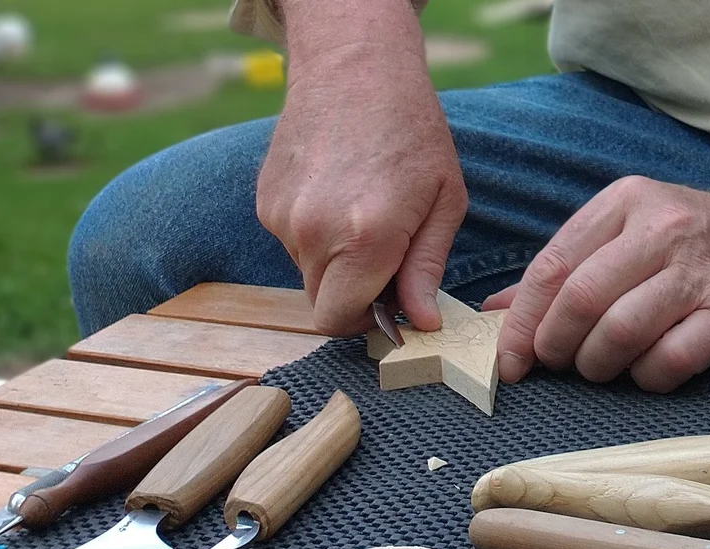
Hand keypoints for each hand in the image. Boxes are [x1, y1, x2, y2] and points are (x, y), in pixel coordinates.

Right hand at [258, 9, 466, 333]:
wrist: (353, 64)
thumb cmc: (411, 130)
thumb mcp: (445, 202)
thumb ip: (426, 269)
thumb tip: (420, 323)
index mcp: (365, 239)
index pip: (339, 321)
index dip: (364, 322)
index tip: (386, 303)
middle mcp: (314, 233)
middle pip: (321, 303)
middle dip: (351, 294)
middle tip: (383, 257)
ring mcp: (282, 216)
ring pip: (307, 272)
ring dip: (334, 261)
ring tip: (361, 210)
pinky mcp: (265, 200)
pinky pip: (291, 241)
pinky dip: (314, 233)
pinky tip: (337, 193)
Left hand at [485, 177, 709, 392]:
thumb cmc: (696, 247)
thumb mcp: (628, 235)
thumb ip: (564, 270)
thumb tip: (495, 313)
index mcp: (626, 202)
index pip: (552, 267)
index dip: (522, 323)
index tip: (512, 361)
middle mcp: (663, 229)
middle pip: (581, 300)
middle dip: (557, 346)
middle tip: (561, 364)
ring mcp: (699, 272)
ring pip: (620, 333)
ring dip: (599, 365)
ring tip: (603, 368)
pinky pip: (669, 361)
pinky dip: (648, 378)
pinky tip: (649, 372)